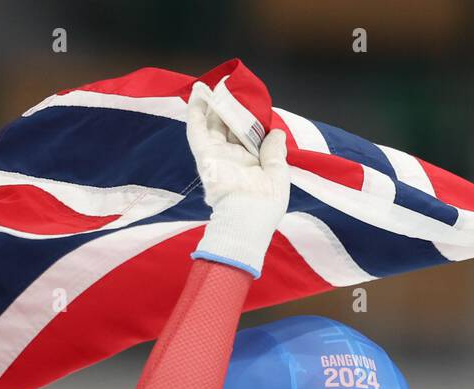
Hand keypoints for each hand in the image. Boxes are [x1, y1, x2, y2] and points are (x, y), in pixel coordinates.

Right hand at [185, 81, 289, 278]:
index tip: (255, 101)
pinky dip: (195, 111)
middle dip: (231, 108)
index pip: (250, 135)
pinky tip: (198, 92)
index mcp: (252, 164)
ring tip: (214, 84)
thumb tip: (276, 133)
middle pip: (230, 127)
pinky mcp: (205, 156)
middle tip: (233, 87)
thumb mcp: (278, 175)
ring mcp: (218, 156)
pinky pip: (197, 130)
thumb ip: (275, 153)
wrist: (245, 220)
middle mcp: (234, 158)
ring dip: (213, 104)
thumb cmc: (265, 205)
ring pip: (213, 124)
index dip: (251, 118)